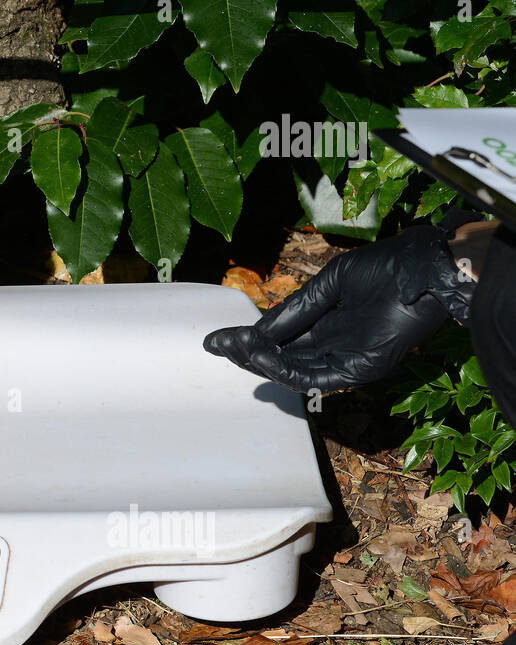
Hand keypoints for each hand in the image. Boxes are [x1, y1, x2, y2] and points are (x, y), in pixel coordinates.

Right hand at [203, 225, 465, 392]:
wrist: (426, 266)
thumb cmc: (387, 266)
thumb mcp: (329, 283)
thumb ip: (297, 309)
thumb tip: (258, 328)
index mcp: (329, 324)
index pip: (283, 340)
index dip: (250, 340)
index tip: (217, 339)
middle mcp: (337, 345)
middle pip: (283, 360)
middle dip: (248, 354)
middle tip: (219, 346)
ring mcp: (349, 359)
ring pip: (295, 373)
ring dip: (262, 363)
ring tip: (238, 349)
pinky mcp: (362, 369)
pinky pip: (317, 378)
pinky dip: (286, 370)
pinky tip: (263, 356)